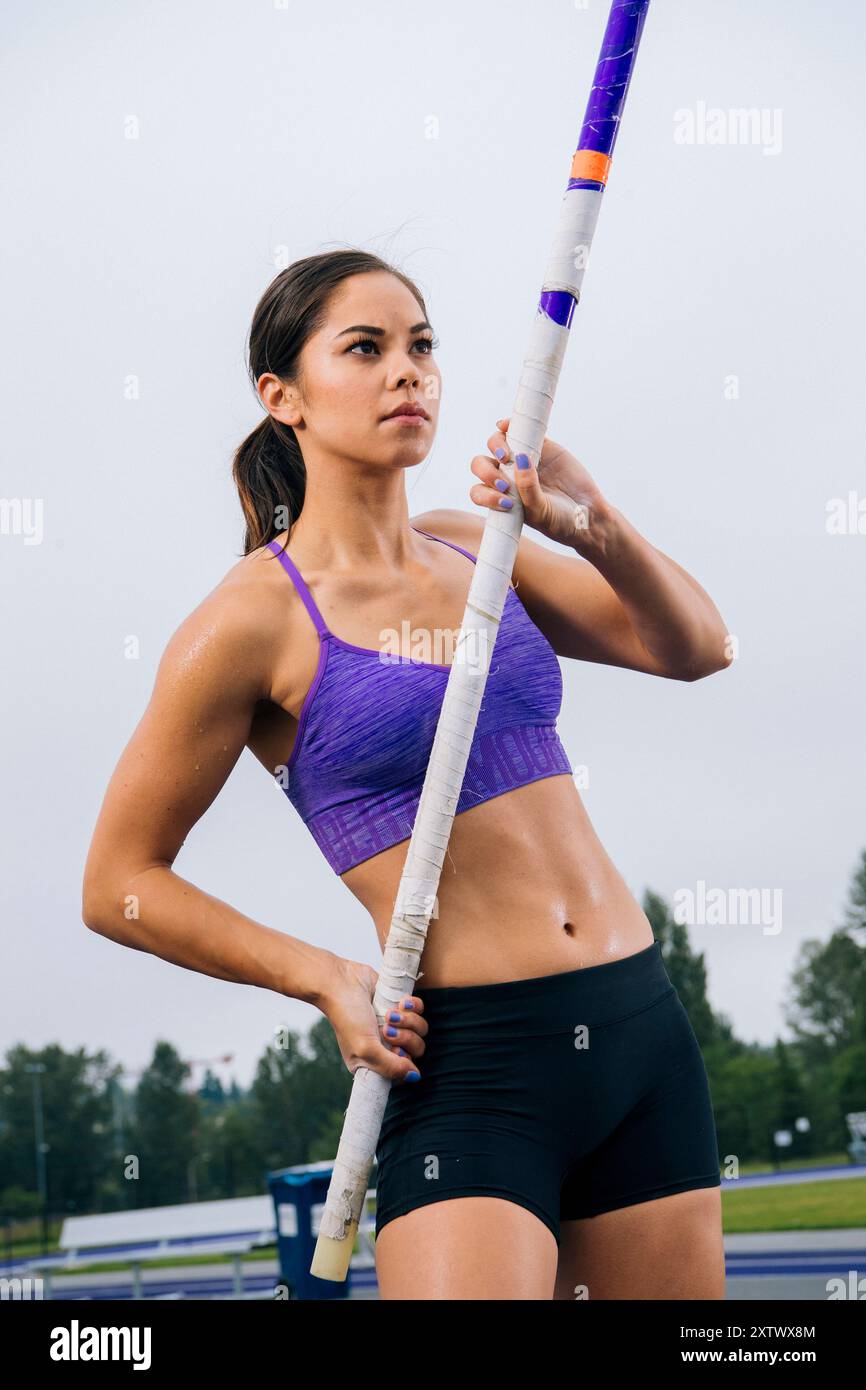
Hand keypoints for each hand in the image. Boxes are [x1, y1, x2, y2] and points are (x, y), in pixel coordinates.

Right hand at [321, 956, 427, 1082]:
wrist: (342, 982)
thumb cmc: (348, 1017)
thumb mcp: (367, 1049)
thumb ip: (391, 1066)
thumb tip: (414, 1077)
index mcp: (374, 1061)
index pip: (402, 1072)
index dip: (405, 1063)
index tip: (395, 1051)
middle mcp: (385, 1044)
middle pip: (416, 1049)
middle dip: (406, 1038)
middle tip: (387, 1030)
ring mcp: (394, 1024)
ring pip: (421, 1029)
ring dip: (408, 1021)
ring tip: (389, 1014)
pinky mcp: (399, 1005)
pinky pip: (420, 1010)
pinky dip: (413, 1006)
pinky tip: (400, 1002)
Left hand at [469, 417, 611, 551]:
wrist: (589, 513)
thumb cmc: (560, 521)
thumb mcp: (541, 512)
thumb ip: (528, 489)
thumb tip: (519, 458)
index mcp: (501, 498)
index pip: (479, 492)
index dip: (485, 495)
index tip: (506, 503)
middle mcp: (507, 477)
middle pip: (482, 465)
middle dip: (485, 471)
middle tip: (503, 483)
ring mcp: (523, 459)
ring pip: (497, 444)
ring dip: (496, 445)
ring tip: (508, 456)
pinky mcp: (541, 445)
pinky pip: (521, 429)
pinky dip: (510, 424)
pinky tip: (508, 425)